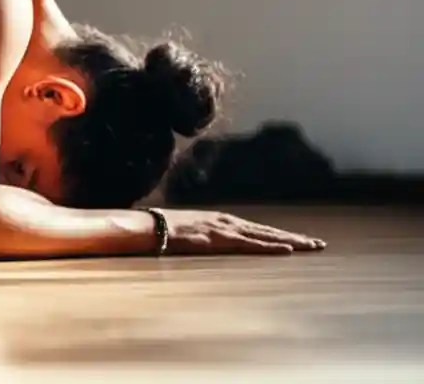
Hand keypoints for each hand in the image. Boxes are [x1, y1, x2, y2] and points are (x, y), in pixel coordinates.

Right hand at [161, 209, 325, 254]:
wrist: (152, 226)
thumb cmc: (168, 231)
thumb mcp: (193, 235)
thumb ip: (207, 238)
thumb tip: (213, 245)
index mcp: (224, 222)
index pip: (259, 230)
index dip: (281, 236)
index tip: (302, 241)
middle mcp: (230, 222)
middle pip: (268, 232)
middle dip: (295, 238)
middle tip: (319, 244)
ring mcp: (227, 229)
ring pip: (266, 236)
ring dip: (291, 241)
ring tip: (312, 246)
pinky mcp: (221, 239)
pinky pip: (251, 245)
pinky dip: (271, 247)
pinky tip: (287, 250)